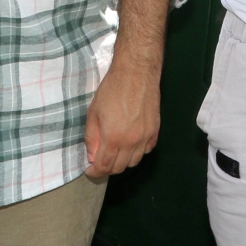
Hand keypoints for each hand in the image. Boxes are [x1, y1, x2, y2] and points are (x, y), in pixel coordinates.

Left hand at [85, 58, 161, 176]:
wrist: (136, 73)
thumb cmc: (111, 90)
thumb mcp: (93, 112)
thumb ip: (92, 137)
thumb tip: (92, 156)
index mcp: (113, 138)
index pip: (104, 166)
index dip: (95, 172)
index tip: (90, 170)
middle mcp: (131, 142)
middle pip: (120, 168)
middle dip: (107, 168)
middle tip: (100, 160)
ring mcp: (146, 137)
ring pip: (134, 162)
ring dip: (122, 161)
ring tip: (115, 152)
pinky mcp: (155, 131)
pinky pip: (146, 150)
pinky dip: (137, 152)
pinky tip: (130, 143)